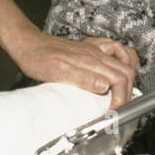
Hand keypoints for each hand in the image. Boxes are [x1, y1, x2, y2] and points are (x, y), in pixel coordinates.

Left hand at [12, 31, 139, 108]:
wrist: (27, 44)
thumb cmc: (37, 59)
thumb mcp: (56, 73)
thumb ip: (82, 79)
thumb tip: (105, 87)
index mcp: (90, 61)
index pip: (120, 79)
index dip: (122, 98)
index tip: (114, 110)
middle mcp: (95, 54)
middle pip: (126, 71)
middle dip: (127, 92)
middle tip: (117, 107)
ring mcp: (94, 50)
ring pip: (124, 62)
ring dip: (127, 78)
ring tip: (119, 93)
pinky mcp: (90, 49)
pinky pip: (114, 50)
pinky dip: (121, 61)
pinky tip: (114, 71)